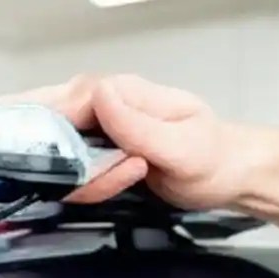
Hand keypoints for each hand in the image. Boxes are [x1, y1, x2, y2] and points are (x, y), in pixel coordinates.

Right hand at [0, 74, 252, 209]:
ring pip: (59, 155)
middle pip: (52, 128)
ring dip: (87, 179)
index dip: (65, 140)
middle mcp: (101, 103)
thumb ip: (137, 125)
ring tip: (132, 177)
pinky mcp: (95, 150)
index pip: (65, 104)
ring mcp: (95, 127)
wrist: (227, 175)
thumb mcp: (180, 147)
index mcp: (122, 90)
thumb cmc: (211, 159)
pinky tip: (123, 183)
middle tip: (109, 180)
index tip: (90, 168)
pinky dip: (91, 185)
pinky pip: (72, 170)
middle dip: (70, 165)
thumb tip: (98, 94)